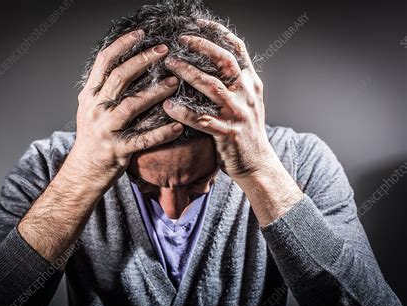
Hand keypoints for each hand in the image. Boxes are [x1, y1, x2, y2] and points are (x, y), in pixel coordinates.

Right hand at [70, 29, 183, 190]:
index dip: (122, 45)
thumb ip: (104, 88)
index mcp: (90, 95)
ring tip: (174, 83)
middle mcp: (96, 109)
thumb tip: (127, 63)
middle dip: (143, 61)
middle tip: (164, 51)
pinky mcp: (118, 149)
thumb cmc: (94, 135)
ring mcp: (106, 129)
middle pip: (119, 78)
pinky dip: (161, 133)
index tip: (141, 34)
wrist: (85, 169)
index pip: (104, 62)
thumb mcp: (91, 107)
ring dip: (155, 92)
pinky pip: (143, 140)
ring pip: (132, 105)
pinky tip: (177, 126)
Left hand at [162, 20, 302, 225]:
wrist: (257, 163)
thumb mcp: (247, 101)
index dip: (218, 33)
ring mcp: (238, 113)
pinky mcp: (228, 133)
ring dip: (189, 73)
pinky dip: (184, 112)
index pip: (238, 50)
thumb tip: (211, 62)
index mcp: (251, 83)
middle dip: (202, 47)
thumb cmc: (246, 131)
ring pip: (212, 87)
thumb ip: (234, 82)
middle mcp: (247, 94)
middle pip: (225, 62)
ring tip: (170, 65)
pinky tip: (168, 106)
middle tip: (179, 40)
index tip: (198, 22)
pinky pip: (202, 120)